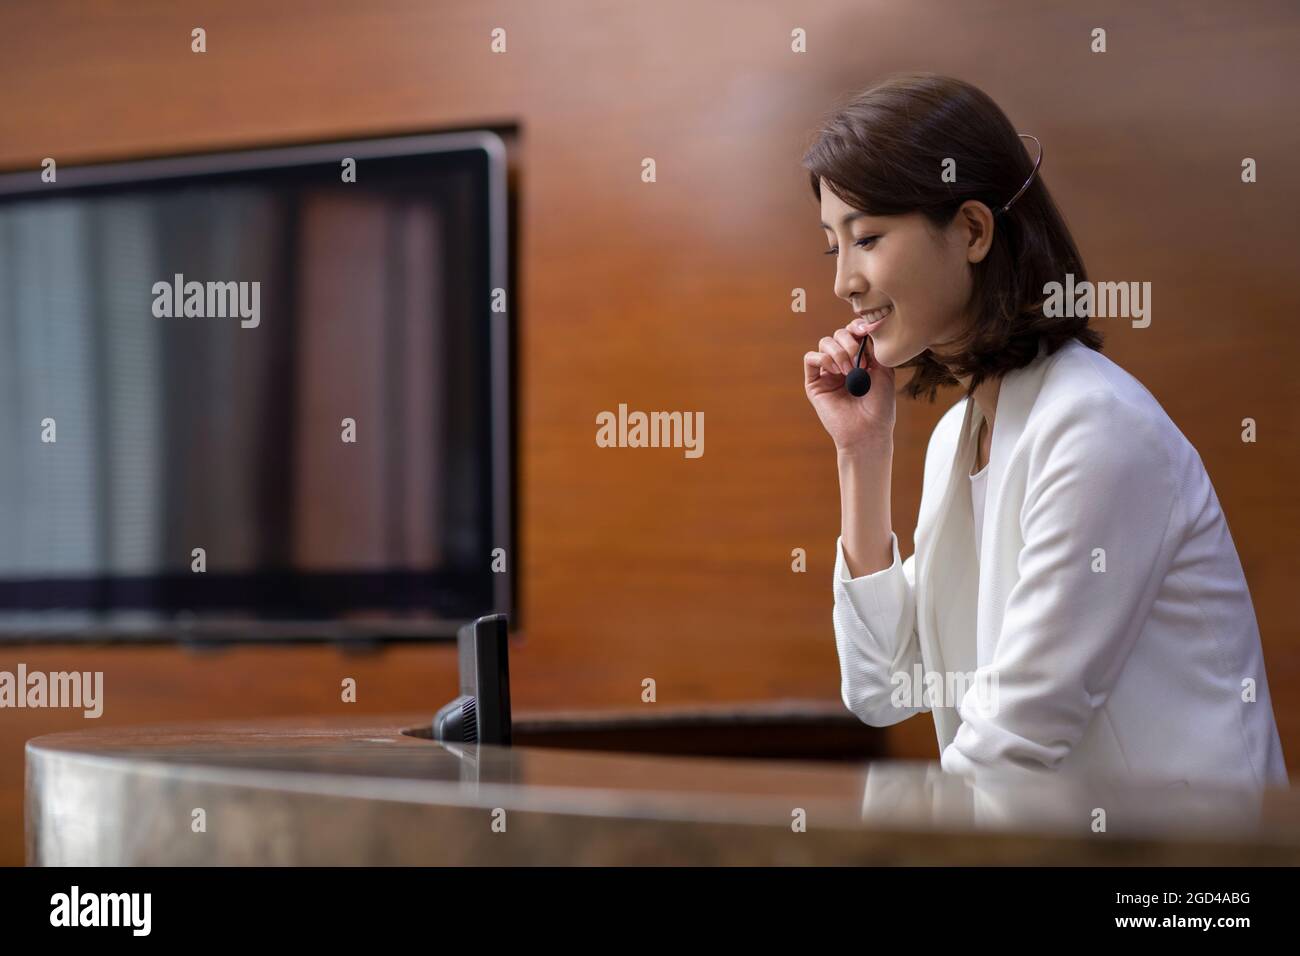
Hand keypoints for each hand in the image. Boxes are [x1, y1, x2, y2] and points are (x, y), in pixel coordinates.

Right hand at [803, 317, 896, 450]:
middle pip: (838, 334)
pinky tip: (836, 371)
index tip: (866, 330)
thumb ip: (874, 347)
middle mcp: (842, 363)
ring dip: (839, 352)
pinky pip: (810, 358)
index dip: (858, 326)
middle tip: (861, 363)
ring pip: (824, 342)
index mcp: (860, 358)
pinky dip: (823, 359)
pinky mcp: (814, 383)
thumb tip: (864, 326)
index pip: (853, 332)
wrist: (868, 431)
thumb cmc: (880, 405)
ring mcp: (827, 372)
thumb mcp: (884, 370)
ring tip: (849, 371)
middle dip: (850, 343)